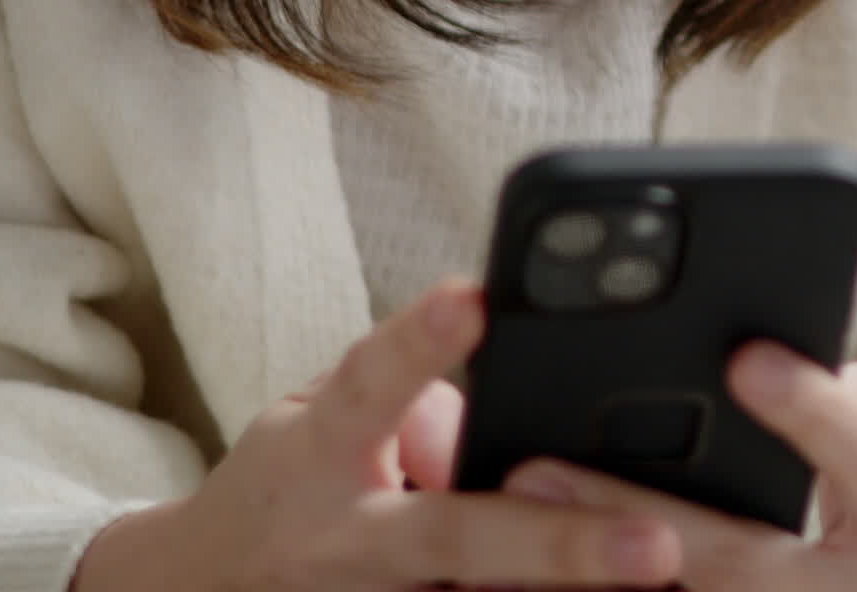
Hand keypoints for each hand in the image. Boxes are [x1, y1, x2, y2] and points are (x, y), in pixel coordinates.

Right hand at [73, 279, 682, 590]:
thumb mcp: (319, 417)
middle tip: (652, 543)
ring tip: (662, 587)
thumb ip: (409, 393)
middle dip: (558, 544)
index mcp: (322, 449)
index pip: (373, 381)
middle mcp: (345, 537)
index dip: (422, 340)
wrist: (194, 588)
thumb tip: (512, 411)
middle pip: (457, 537)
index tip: (474, 295)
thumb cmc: (288, 481)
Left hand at [506, 344, 856, 591]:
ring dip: (589, 573)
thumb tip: (745, 354)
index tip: (747, 358)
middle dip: (632, 516)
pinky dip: (598, 590)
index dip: (813, 411)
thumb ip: (839, 391)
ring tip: (499, 537)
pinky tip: (521, 574)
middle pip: (736, 560)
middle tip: (534, 476)